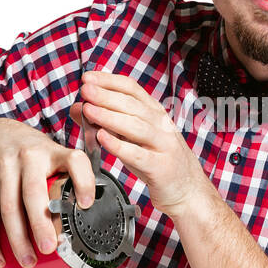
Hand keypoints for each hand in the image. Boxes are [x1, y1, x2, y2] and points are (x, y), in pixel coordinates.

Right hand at [0, 118, 98, 267]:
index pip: (74, 161)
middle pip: (33, 192)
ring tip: (28, 261)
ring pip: (8, 207)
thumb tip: (90, 217)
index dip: (83, 181)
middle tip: (49, 248)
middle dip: (41, 223)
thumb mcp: (54, 155)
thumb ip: (71, 179)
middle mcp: (28, 157)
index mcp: (53, 152)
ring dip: (17, 239)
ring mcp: (4, 168)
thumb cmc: (32, 154)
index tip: (87, 204)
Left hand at [70, 70, 211, 219]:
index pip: (132, 89)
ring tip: (89, 110)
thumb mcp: (132, 138)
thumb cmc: (156, 160)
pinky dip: (119, 146)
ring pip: (136, 126)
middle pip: (132, 105)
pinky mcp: (161, 168)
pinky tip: (103, 138)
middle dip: (107, 96)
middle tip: (85, 90)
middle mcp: (161, 126)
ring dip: (110, 117)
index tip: (88, 78)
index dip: (109, 81)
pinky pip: (138, 155)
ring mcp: (163, 146)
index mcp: (154, 113)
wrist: (188, 190)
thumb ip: (107, 122)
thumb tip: (79, 107)